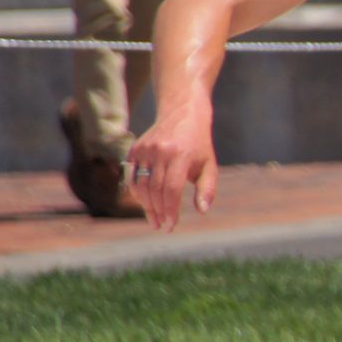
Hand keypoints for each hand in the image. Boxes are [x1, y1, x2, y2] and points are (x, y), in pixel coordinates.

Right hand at [125, 111, 218, 231]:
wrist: (182, 114)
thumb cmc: (198, 145)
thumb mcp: (209, 165)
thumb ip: (207, 188)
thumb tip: (202, 211)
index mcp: (180, 155)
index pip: (172, 189)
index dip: (170, 210)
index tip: (171, 225)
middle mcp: (160, 151)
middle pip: (154, 189)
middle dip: (158, 211)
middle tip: (162, 227)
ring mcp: (144, 149)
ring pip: (141, 185)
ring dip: (146, 206)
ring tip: (155, 220)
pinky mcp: (135, 149)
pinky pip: (132, 176)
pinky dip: (137, 193)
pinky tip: (146, 204)